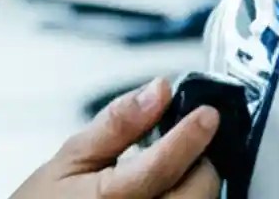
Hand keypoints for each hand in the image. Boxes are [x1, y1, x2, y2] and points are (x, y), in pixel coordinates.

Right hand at [9, 77, 222, 197]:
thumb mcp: (71, 158)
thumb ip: (117, 124)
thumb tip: (158, 90)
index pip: (163, 165)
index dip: (191, 134)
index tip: (207, 113)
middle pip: (198, 190)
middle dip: (199, 163)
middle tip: (183, 148)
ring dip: (195, 185)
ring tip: (167, 175)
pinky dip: (186, 197)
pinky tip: (166, 192)